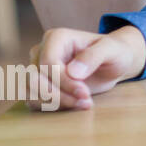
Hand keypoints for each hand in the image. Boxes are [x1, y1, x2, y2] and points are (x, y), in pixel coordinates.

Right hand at [27, 26, 145, 110]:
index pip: (48, 63)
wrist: (113, 64)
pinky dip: (51, 107)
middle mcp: (41, 51)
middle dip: (60, 95)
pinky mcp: (39, 84)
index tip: (84, 93)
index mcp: (56, 37)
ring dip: (55, 103)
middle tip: (85, 102)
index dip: (63, 81)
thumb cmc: (114, 52)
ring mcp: (37, 68)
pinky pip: (34, 100)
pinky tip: (74, 106)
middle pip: (36, 79)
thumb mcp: (112, 50)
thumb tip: (73, 72)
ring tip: (83, 104)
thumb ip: (94, 56)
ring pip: (32, 91)